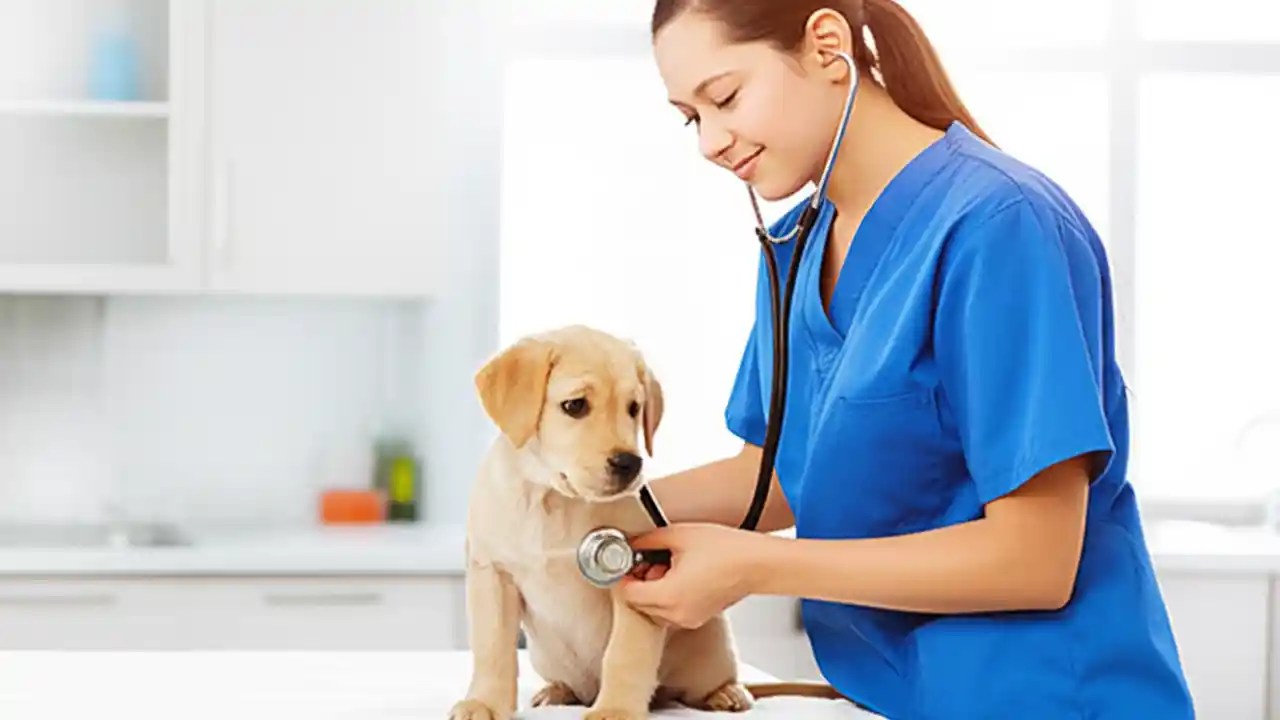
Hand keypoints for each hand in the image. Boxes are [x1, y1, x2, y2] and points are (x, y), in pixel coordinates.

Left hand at [619, 523, 771, 628]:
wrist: (757, 563)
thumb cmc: (725, 549)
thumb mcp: (679, 535)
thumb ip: (648, 541)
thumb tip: (631, 543)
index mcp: (668, 596)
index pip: (628, 594)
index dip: (623, 575)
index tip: (625, 561)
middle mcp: (676, 614)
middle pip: (639, 604)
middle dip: (639, 582)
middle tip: (647, 559)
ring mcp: (689, 619)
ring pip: (654, 610)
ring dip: (653, 590)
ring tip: (667, 566)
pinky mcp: (699, 618)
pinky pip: (671, 612)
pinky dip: (668, 596)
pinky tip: (680, 574)